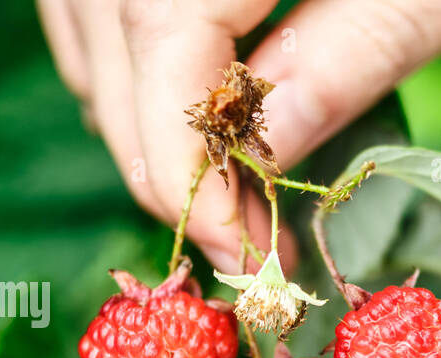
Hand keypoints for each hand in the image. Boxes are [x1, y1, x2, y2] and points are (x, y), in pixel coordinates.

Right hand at [38, 0, 440, 266]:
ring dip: (145, 117)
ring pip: (91, 18)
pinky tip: (204, 113)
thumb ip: (349, 57)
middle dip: (166, 159)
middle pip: (110, 31)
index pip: (159, 28)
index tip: (244, 251)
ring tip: (231, 194)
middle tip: (247, 246)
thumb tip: (260, 164)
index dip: (188, 159)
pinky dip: (135, 60)